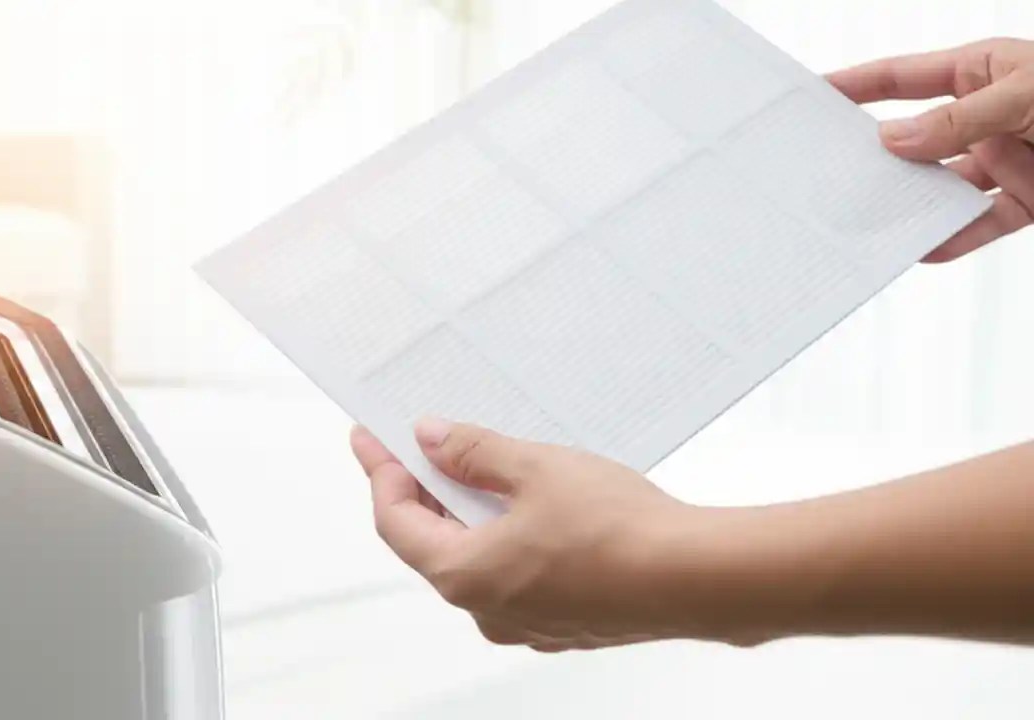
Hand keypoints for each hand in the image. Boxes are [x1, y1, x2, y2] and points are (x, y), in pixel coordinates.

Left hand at [350, 419, 724, 651]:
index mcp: (463, 575)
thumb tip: (430, 440)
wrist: (697, 579)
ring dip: (470, 513)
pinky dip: (508, 537)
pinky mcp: (565, 622)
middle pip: (432, 542)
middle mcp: (486, 610)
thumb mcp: (532, 469)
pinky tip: (530, 503)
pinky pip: (517, 574)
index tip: (371, 440)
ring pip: (478, 559)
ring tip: (480, 464)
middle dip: (425, 490)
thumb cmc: (618, 530)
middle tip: (421, 443)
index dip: (381, 474)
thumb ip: (472, 453)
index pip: (394, 522)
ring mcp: (527, 622)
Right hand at [828, 38, 1033, 261]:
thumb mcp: (1025, 93)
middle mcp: (986, 116)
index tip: (815, 96)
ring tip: (872, 219)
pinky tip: (924, 249)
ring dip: (911, 204)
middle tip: (832, 171)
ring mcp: (1005, 160)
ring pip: (944, 188)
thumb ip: (960, 119)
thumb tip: (894, 138)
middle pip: (915, 140)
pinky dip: (954, 239)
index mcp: (983, 73)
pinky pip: (981, 223)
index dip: (858, 85)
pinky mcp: (1026, 199)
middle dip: (875, 156)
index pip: (905, 79)